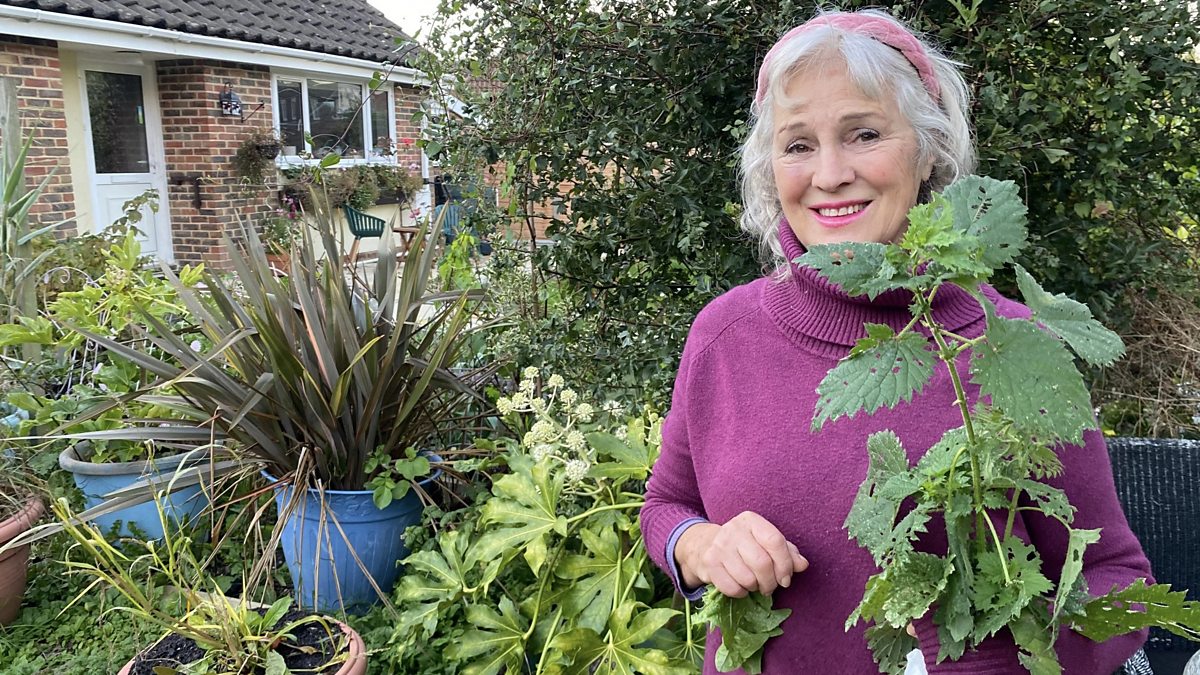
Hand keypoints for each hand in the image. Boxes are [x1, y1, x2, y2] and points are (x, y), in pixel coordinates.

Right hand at [675, 511, 808, 596]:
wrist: (705, 546)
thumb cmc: (744, 545)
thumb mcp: (766, 543)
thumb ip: (787, 552)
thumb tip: (802, 564)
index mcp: (752, 520)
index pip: (775, 541)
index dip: (785, 564)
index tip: (785, 579)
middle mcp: (734, 529)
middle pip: (762, 563)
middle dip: (771, 582)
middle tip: (770, 586)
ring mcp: (719, 546)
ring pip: (747, 578)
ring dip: (755, 587)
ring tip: (754, 584)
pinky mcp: (709, 563)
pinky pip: (732, 588)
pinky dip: (740, 593)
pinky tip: (740, 586)